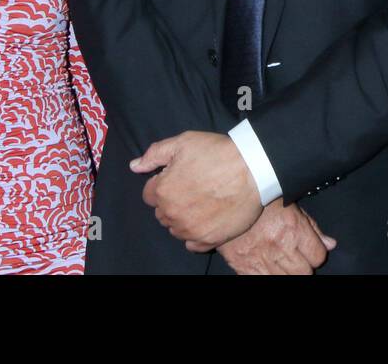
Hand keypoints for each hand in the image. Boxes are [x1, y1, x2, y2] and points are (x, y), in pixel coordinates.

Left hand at [132, 131, 261, 250]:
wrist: (252, 168)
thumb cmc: (217, 152)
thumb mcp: (182, 143)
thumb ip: (154, 154)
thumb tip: (134, 166)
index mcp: (163, 191)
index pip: (149, 195)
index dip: (162, 183)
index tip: (177, 177)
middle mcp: (173, 214)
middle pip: (162, 213)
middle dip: (170, 201)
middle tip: (191, 188)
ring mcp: (191, 229)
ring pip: (176, 228)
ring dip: (182, 218)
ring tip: (200, 202)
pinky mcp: (209, 240)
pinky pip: (192, 244)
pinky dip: (195, 235)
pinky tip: (205, 220)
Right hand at [218, 199, 335, 274]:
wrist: (223, 202)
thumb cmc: (258, 199)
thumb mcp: (289, 205)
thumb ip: (312, 226)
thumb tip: (330, 244)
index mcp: (293, 228)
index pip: (318, 256)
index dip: (315, 253)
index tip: (309, 249)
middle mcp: (279, 246)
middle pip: (304, 273)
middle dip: (302, 265)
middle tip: (293, 255)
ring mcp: (262, 259)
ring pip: (287, 280)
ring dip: (286, 272)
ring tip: (279, 259)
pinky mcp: (245, 268)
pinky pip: (265, 282)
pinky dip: (268, 276)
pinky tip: (266, 265)